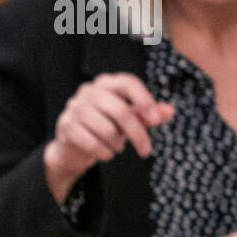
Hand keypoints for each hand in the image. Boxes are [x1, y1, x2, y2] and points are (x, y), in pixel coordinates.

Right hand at [43, 73, 174, 202]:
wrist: (73, 145)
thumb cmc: (105, 127)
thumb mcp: (130, 120)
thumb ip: (149, 115)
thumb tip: (170, 111)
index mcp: (106, 83)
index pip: (128, 83)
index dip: (144, 100)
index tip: (156, 121)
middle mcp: (88, 91)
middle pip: (121, 111)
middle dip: (137, 134)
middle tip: (146, 150)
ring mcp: (75, 107)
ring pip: (107, 130)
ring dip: (117, 145)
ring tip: (117, 147)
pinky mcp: (66, 126)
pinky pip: (92, 143)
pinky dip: (104, 153)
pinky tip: (105, 154)